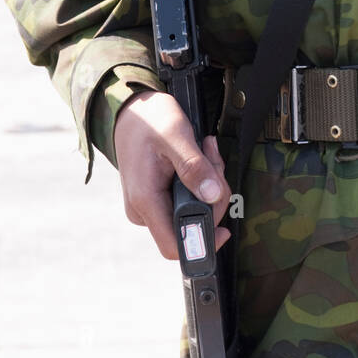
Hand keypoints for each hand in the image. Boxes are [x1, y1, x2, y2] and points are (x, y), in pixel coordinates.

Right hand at [113, 89, 231, 260]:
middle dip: (213, 195)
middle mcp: (144, 210)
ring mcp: (150, 206)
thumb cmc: (149, 119)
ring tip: (206, 152)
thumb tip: (212, 196)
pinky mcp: (158, 199)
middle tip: (213, 160)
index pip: (175, 247)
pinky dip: (202, 180)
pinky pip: (189, 200)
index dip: (205, 242)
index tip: (226, 226)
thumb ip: (194, 166)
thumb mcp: (175, 134)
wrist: (131, 111)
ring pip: (195, 211)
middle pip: (193, 225)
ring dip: (210, 183)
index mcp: (145, 200)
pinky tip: (201, 158)